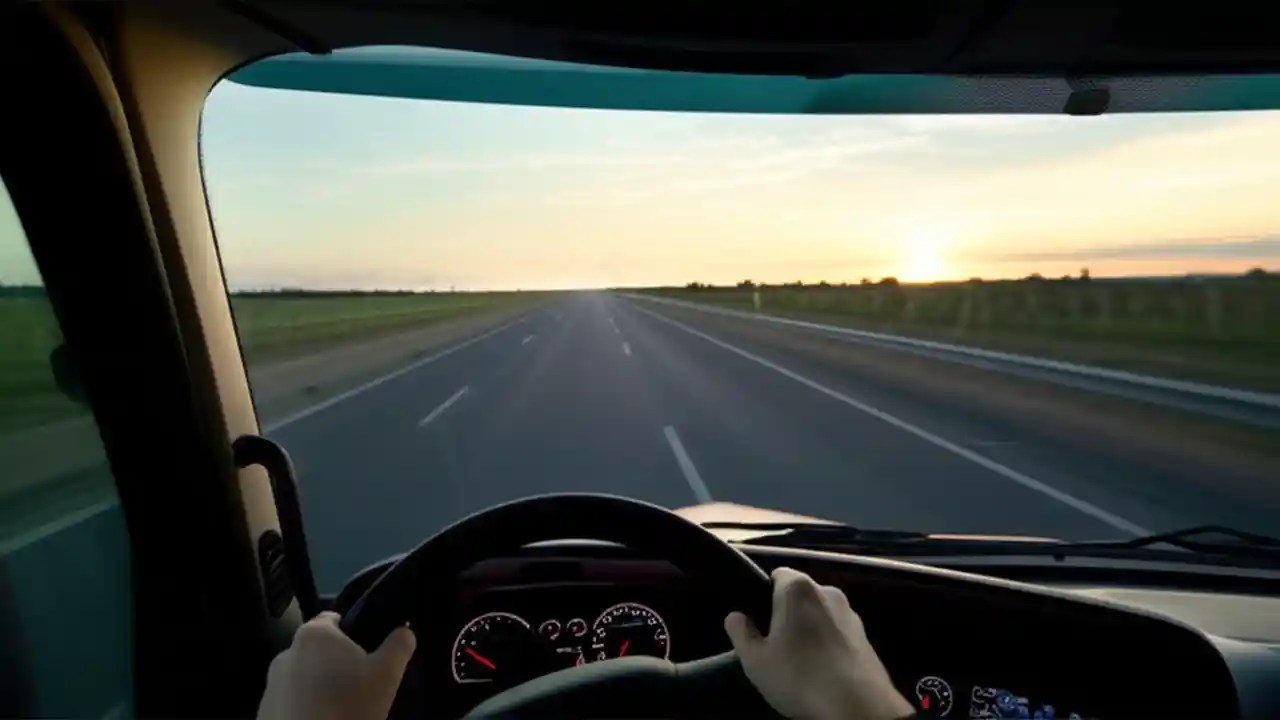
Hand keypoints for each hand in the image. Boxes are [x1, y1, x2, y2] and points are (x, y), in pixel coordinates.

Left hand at [257, 611, 416, 719]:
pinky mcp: (264, 711)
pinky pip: (290, 703)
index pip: (333, 618)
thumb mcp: (387, 675)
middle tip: (358, 686)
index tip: (367, 655)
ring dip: (318, 688)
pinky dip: (304, 709)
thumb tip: (404, 631)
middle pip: (319, 651)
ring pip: (304, 678)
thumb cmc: (349, 705)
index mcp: (315, 634)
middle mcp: (286, 652)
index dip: (352, 632)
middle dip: (336, 664)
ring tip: (340, 710)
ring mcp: (271, 684)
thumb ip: (399, 645)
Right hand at [725, 568, 913, 719]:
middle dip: (788, 613)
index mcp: (797, 589)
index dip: (764, 594)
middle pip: (800, 595)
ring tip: (801, 660)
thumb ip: (741, 633)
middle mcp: (828, 592)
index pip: (777, 574)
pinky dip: (830, 644)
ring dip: (811, 628)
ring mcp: (851, 614)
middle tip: (775, 644)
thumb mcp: (755, 660)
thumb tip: (735, 616)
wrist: (858, 706)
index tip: (759, 620)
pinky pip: (839, 632)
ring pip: (821, 614)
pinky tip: (824, 670)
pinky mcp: (868, 637)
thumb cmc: (799, 676)